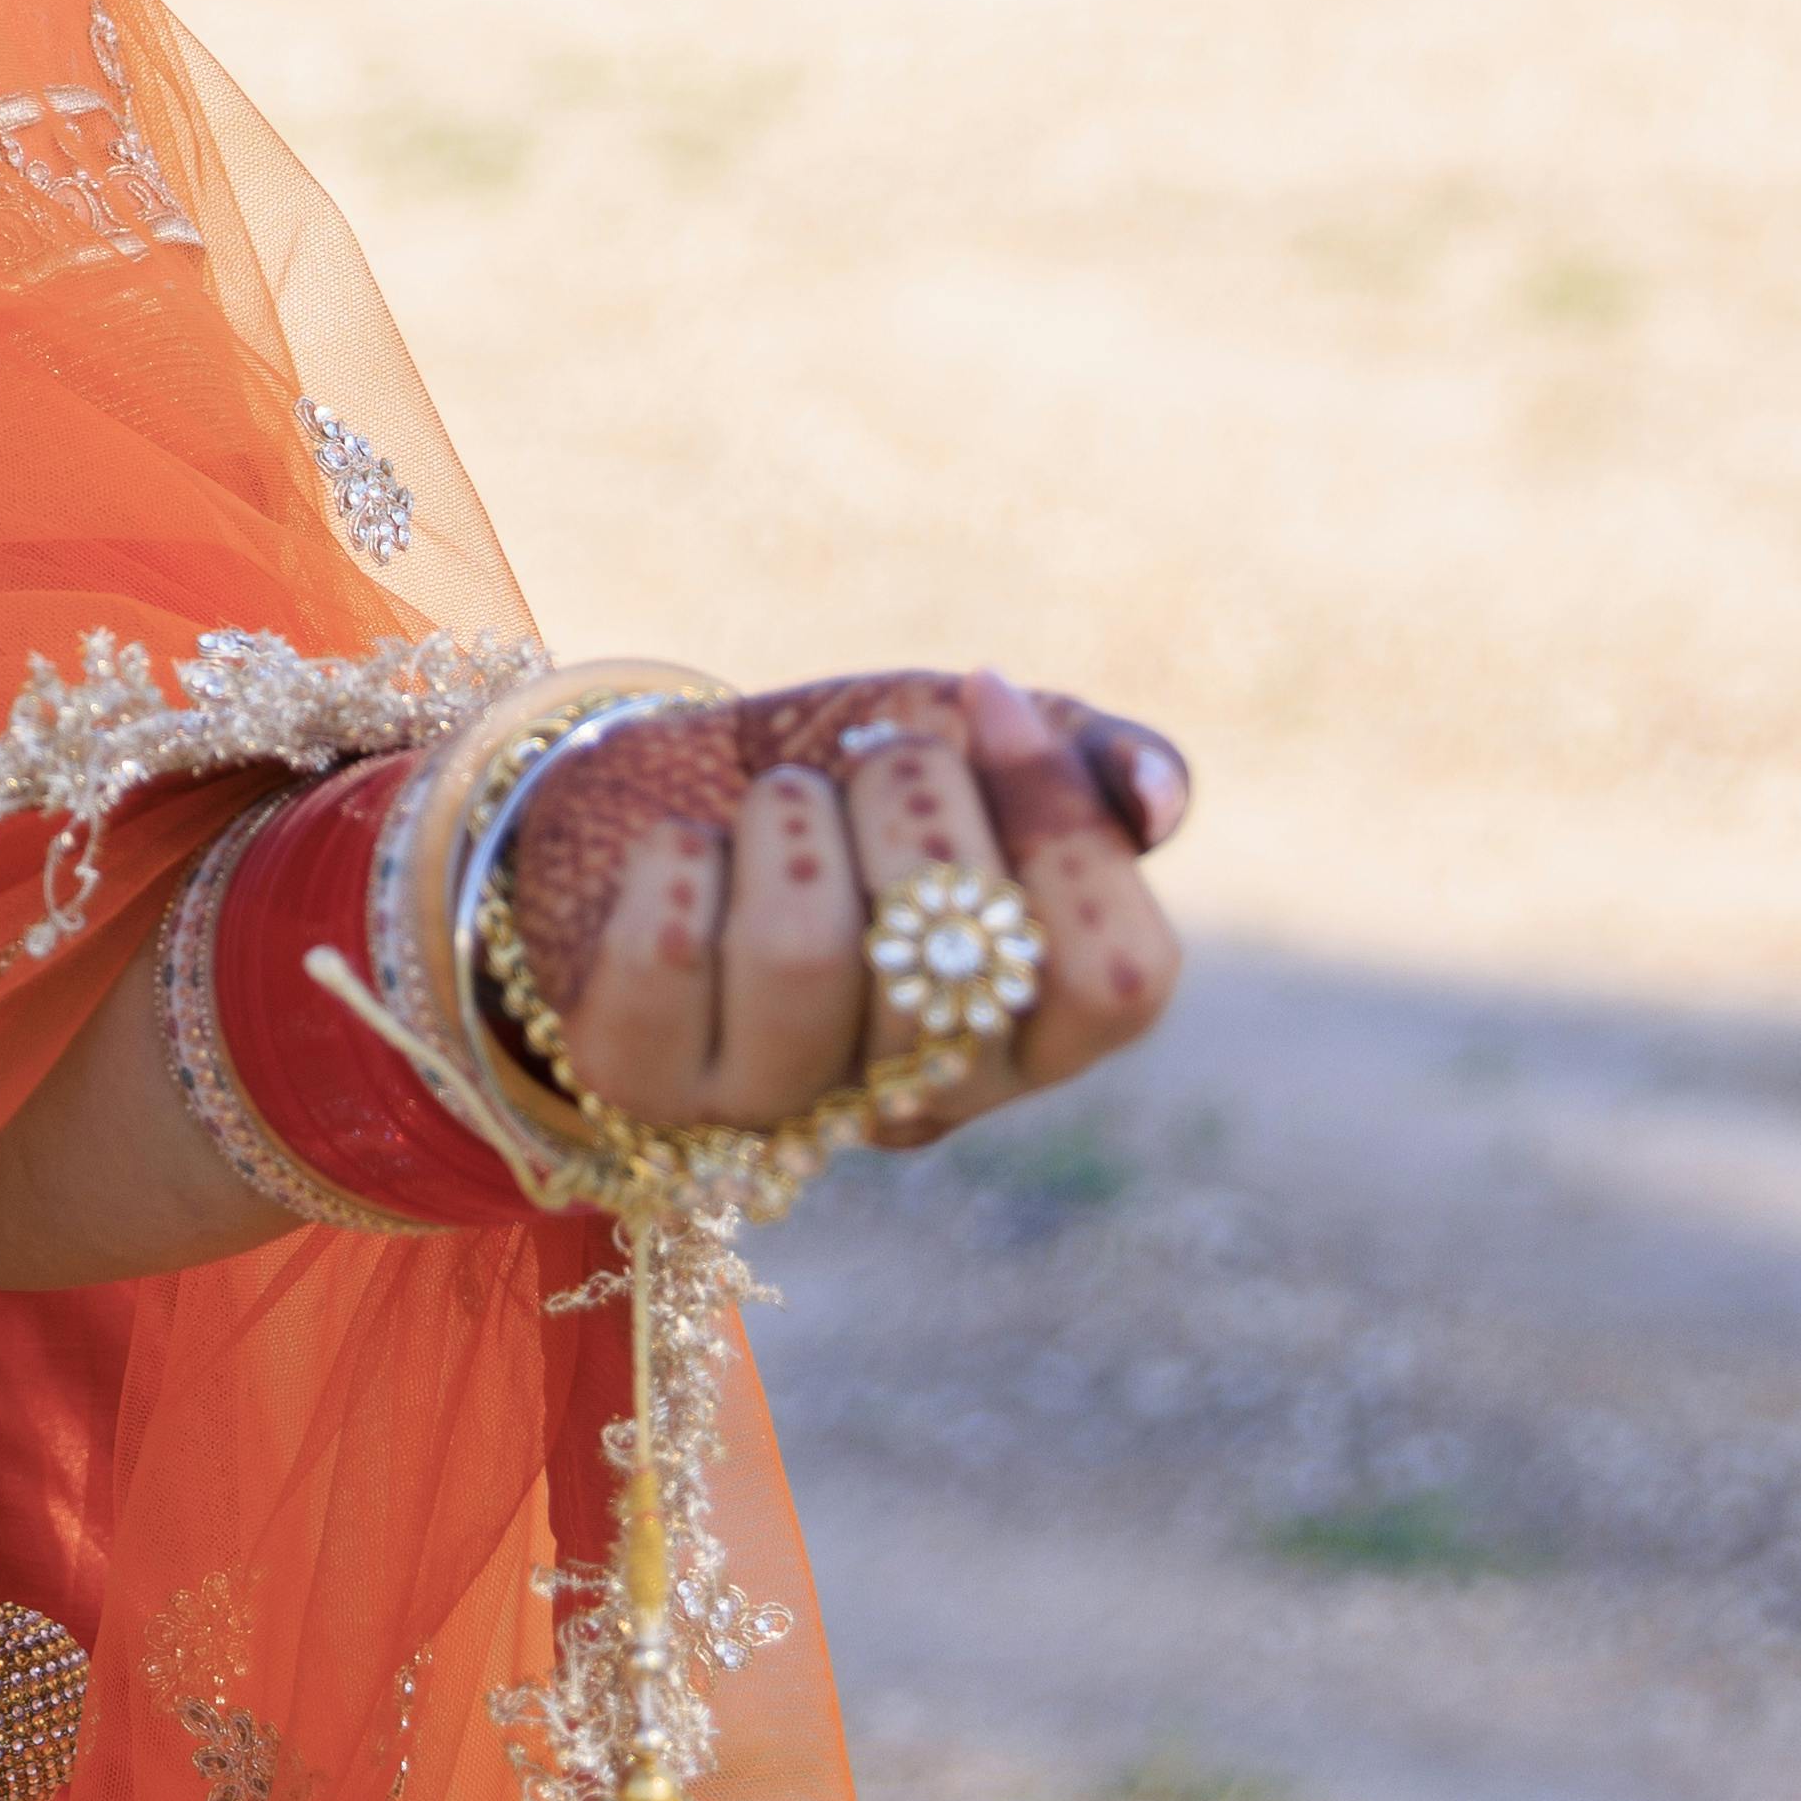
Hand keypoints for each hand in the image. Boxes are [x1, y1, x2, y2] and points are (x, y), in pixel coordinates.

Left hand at [499, 669, 1185, 1147]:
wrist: (654, 797)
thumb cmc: (846, 782)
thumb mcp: (980, 752)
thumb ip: (1096, 765)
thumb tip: (1156, 800)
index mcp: (1029, 1036)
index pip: (1120, 979)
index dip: (1066, 825)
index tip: (987, 692)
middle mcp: (917, 1098)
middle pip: (957, 949)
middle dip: (909, 789)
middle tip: (871, 753)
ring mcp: (778, 1109)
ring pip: (804, 952)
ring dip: (789, 817)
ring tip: (781, 803)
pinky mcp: (644, 1084)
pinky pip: (669, 950)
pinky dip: (678, 856)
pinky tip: (689, 854)